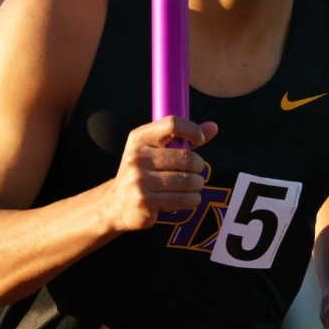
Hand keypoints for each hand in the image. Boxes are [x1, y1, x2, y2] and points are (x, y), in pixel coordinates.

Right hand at [106, 117, 218, 231]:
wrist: (116, 204)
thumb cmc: (143, 173)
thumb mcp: (156, 151)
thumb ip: (184, 139)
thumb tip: (213, 127)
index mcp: (139, 138)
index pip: (172, 124)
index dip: (193, 130)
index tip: (199, 141)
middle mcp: (137, 157)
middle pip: (187, 158)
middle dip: (199, 167)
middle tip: (197, 172)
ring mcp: (139, 180)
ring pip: (188, 181)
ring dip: (197, 185)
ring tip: (193, 186)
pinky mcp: (145, 201)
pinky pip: (183, 199)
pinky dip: (193, 200)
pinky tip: (188, 198)